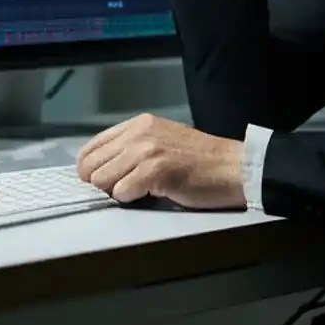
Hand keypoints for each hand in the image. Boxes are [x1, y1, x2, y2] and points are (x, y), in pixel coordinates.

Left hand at [76, 114, 245, 209]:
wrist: (234, 167)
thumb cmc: (202, 161)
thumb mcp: (162, 141)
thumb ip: (132, 148)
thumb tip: (102, 170)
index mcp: (138, 124)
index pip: (91, 148)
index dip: (90, 170)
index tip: (101, 182)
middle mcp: (139, 133)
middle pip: (90, 166)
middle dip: (102, 184)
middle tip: (125, 189)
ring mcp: (146, 150)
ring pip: (101, 180)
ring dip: (118, 192)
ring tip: (142, 190)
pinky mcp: (155, 170)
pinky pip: (122, 192)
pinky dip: (132, 199)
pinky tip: (153, 194)